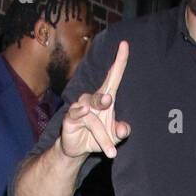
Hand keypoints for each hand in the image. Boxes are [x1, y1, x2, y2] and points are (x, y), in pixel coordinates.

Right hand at [60, 40, 130, 159]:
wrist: (79, 150)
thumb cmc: (98, 137)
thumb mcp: (114, 137)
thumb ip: (121, 132)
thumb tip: (124, 129)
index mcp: (106, 99)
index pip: (114, 76)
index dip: (119, 61)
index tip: (125, 44)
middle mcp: (93, 100)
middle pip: (102, 95)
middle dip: (104, 98)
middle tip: (109, 101)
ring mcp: (80, 107)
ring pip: (92, 116)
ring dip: (102, 135)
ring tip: (110, 151)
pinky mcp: (70, 117)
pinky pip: (76, 113)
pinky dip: (80, 113)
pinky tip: (84, 113)